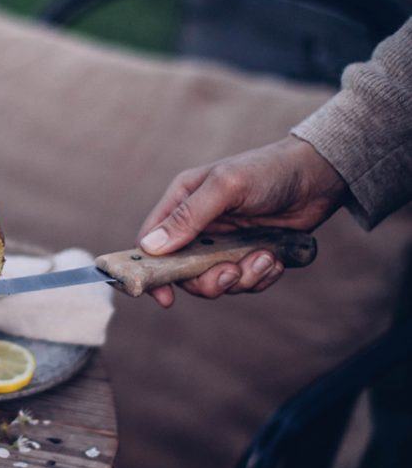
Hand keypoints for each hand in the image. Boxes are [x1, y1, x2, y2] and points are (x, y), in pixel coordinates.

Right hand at [136, 135, 346, 306]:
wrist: (318, 177)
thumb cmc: (268, 170)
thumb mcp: (226, 187)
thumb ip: (189, 216)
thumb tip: (151, 246)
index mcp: (182, 201)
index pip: (151, 242)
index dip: (152, 272)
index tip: (164, 297)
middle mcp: (199, 225)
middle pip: (184, 272)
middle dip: (208, 280)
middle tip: (232, 273)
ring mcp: (224, 242)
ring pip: (216, 281)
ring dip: (243, 278)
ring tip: (266, 258)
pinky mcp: (248, 254)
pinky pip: (245, 282)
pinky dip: (261, 277)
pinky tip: (276, 258)